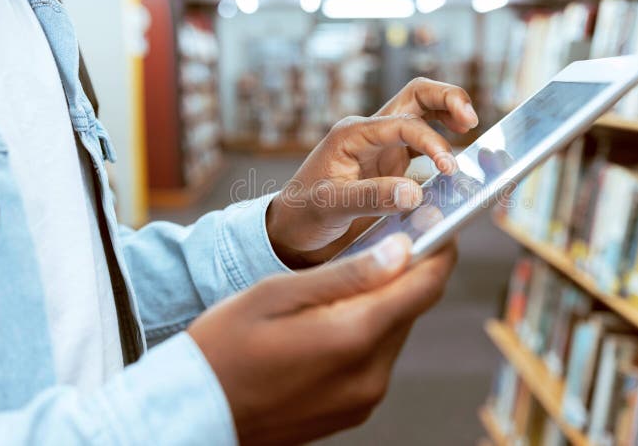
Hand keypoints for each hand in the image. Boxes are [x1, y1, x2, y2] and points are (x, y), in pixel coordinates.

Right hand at [188, 234, 456, 444]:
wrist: (196, 412)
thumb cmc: (225, 345)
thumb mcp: (279, 294)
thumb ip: (347, 274)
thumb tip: (403, 251)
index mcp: (352, 336)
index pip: (423, 287)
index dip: (439, 252)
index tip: (441, 226)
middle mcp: (370, 373)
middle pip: (411, 309)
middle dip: (408, 273)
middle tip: (393, 240)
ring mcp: (364, 397)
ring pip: (395, 332)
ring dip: (386, 302)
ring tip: (358, 276)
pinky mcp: (354, 410)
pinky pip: (377, 358)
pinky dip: (370, 330)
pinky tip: (339, 315)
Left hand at [267, 77, 477, 265]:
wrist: (290, 231)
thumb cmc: (302, 215)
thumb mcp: (330, 207)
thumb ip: (371, 198)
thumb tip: (414, 193)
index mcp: (353, 134)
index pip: (404, 124)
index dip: (432, 142)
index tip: (449, 169)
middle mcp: (370, 133)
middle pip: (416, 95)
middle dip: (447, 98)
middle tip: (471, 120)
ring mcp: (381, 146)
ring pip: (422, 111)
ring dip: (448, 112)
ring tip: (471, 127)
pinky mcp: (390, 163)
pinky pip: (422, 141)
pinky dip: (443, 141)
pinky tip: (456, 159)